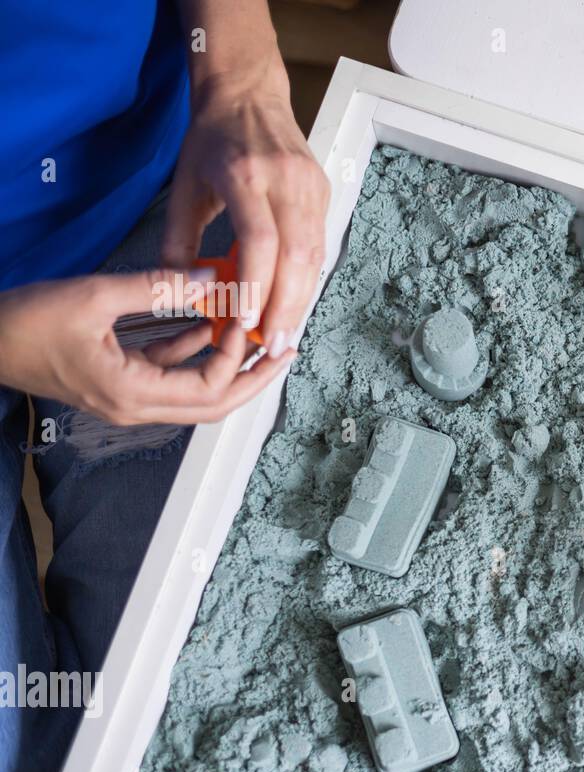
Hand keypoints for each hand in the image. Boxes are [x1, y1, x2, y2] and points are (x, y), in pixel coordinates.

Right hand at [0, 270, 294, 425]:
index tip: (249, 320)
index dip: (237, 356)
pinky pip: (168, 373)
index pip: (209, 388)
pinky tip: (206, 321)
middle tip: (285, 349)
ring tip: (256, 332)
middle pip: (214, 404)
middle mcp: (135, 407)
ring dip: (227, 364)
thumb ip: (157, 288)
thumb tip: (213, 278)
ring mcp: (127, 398)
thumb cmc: (24, 322)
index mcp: (132, 394)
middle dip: (253, 377)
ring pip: (195, 391)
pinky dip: (192, 351)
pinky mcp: (118, 381)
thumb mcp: (95, 296)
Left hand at [162, 66, 328, 358]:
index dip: (256, 286)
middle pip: (297, 255)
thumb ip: (178, 242)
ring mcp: (311, 186)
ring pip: (315, 255)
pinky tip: (293, 301)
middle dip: (286, 305)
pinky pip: (319, 245)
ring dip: (301, 298)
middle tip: (273, 342)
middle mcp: (285, 180)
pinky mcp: (324, 192)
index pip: (260, 241)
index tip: (245, 321)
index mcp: (245, 175)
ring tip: (284, 331)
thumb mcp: (183, 186)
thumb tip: (183, 294)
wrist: (248, 95)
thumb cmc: (212, 141)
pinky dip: (307, 279)